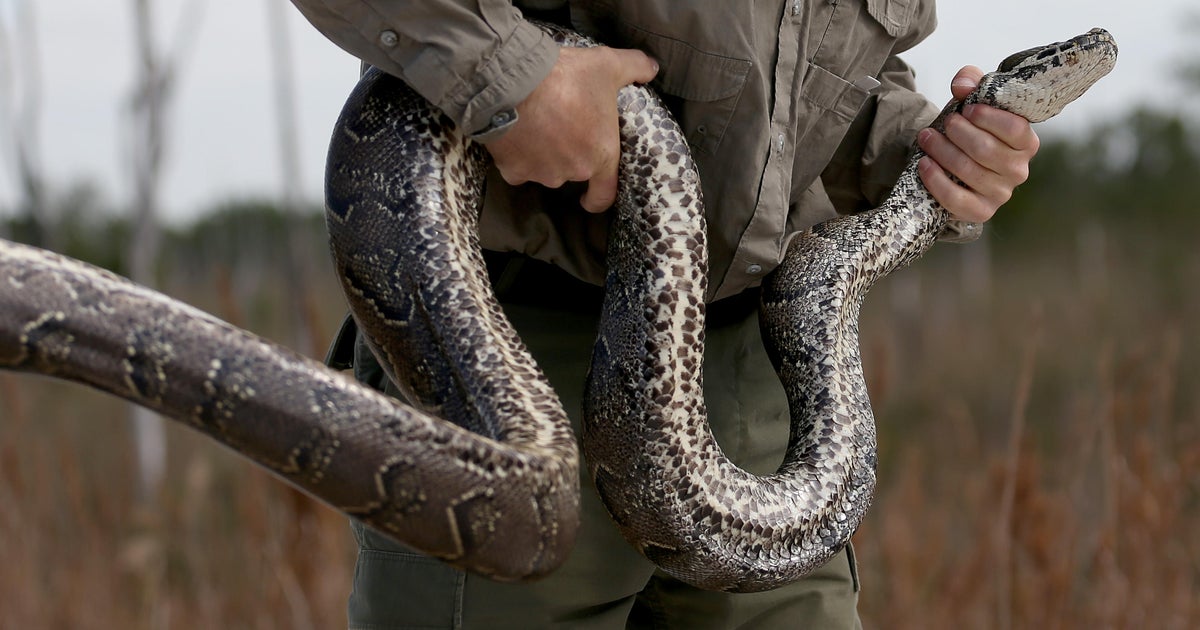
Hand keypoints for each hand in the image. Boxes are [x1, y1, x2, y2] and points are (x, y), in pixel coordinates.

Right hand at [483, 45, 658, 212]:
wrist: (515, 82)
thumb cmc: (568, 78)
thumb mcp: (607, 65)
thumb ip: (634, 67)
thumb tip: (652, 68)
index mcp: (600, 156)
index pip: (604, 194)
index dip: (598, 198)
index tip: (590, 197)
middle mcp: (572, 171)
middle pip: (572, 172)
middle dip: (568, 155)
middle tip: (562, 129)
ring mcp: (541, 173)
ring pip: (544, 170)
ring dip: (543, 156)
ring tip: (538, 127)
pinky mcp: (513, 170)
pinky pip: (517, 168)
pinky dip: (517, 156)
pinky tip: (516, 136)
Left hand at [917, 66, 1040, 222]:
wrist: (957, 161)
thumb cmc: (971, 128)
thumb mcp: (974, 99)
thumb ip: (971, 82)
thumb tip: (962, 85)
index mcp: (1026, 142)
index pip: (1015, 129)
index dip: (989, 118)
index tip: (966, 109)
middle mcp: (1019, 170)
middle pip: (987, 150)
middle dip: (959, 134)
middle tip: (944, 123)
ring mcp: (1001, 193)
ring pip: (969, 172)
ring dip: (942, 152)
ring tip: (926, 138)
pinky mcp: (981, 211)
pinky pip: (956, 199)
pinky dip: (936, 181)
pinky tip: (924, 164)